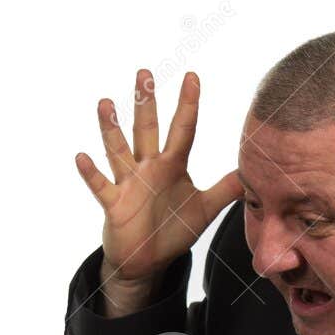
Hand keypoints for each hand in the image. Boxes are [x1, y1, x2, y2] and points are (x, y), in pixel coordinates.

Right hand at [75, 69, 242, 306]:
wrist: (147, 261)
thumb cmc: (172, 231)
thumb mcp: (205, 209)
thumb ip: (227, 189)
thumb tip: (253, 172)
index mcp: (172, 165)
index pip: (183, 129)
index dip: (188, 104)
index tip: (192, 76)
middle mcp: (149, 168)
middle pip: (147, 129)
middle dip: (146, 102)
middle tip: (144, 73)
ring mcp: (129, 184)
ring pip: (119, 151)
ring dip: (111, 129)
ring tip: (106, 104)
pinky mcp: (114, 204)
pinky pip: (101, 186)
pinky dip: (90, 173)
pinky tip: (81, 156)